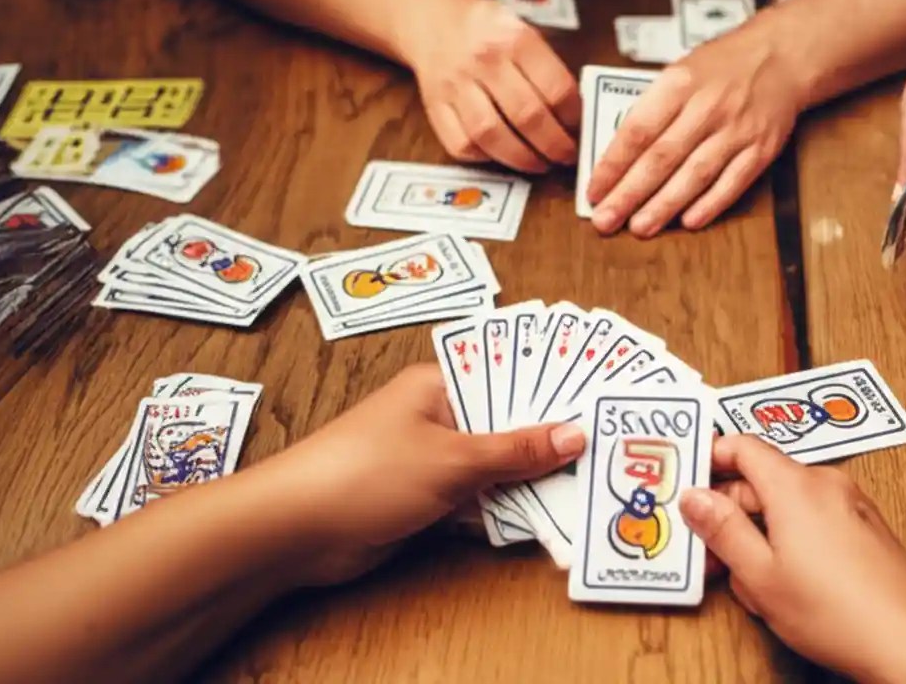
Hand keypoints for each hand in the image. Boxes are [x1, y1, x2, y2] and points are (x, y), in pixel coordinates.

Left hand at [268, 364, 585, 584]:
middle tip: (608, 449)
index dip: (555, 385)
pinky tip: (545, 518)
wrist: (296, 529)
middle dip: (550, 440)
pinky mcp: (428, 499)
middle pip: (508, 423)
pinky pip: (479, 500)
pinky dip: (504, 510)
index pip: (510, 375)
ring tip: (588, 486)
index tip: (603, 396)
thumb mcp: (453, 457)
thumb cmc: (367, 471)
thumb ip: (517, 449)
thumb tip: (575, 434)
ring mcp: (434, 459)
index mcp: (441, 384)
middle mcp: (440, 416)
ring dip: (530, 481)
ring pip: (497, 466)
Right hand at [403, 0, 578, 172]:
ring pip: (491, 135)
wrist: (433, 19)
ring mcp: (456, 85)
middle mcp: (484, 61)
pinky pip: (460, 144)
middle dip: (554, 146)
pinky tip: (500, 155)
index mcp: (516, 39)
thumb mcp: (525, 32)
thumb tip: (573, 116)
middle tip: (565, 157)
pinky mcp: (434, 106)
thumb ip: (547, 69)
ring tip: (538, 164)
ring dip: (521, 159)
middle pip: (526, 116)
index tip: (578, 130)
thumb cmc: (489, 31)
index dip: (573, 118)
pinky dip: (483, 157)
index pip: (556, 88)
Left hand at [586, 18, 797, 236]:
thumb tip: (617, 157)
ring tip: (639, 227)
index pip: (638, 130)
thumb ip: (652, 110)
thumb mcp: (679, 72)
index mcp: (679, 83)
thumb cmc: (723, 66)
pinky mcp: (761, 149)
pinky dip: (710, 204)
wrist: (782, 57)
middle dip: (629, 194)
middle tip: (606, 220)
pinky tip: (688, 222)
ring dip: (664, 205)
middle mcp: (707, 107)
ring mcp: (736, 130)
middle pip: (661, 158)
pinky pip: (732, 182)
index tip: (594, 191)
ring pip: (694, 174)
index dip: (612, 165)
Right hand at [681, 436, 905, 683]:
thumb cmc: (838, 613)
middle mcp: (826, 485)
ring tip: (748, 579)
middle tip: (707, 549)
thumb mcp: (760, 575)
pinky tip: (784, 584)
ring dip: (759, 533)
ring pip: (787, 506)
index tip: (687, 480)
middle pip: (762, 479)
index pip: (742, 446)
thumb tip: (695, 497)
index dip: (710, 459)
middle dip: (730, 511)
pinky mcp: (865, 530)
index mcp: (796, 486)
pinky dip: (790, 541)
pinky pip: (813, 521)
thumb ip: (723, 530)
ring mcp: (850, 506)